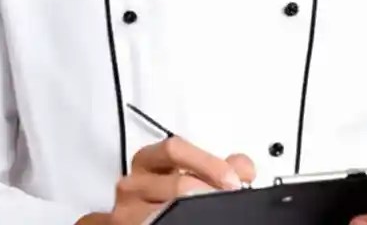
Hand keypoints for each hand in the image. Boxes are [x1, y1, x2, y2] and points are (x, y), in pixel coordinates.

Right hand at [76, 136, 255, 224]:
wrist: (140, 223)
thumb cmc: (162, 199)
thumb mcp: (187, 174)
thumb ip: (216, 168)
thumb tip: (242, 167)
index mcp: (147, 162)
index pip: (175, 149)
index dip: (209, 163)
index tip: (233, 179)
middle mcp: (131, 184)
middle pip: (178, 184)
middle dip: (209, 194)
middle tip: (229, 201)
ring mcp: (124, 212)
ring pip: (167, 211)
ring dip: (195, 214)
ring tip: (210, 215)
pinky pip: (129, 222)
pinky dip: (160, 222)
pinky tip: (178, 221)